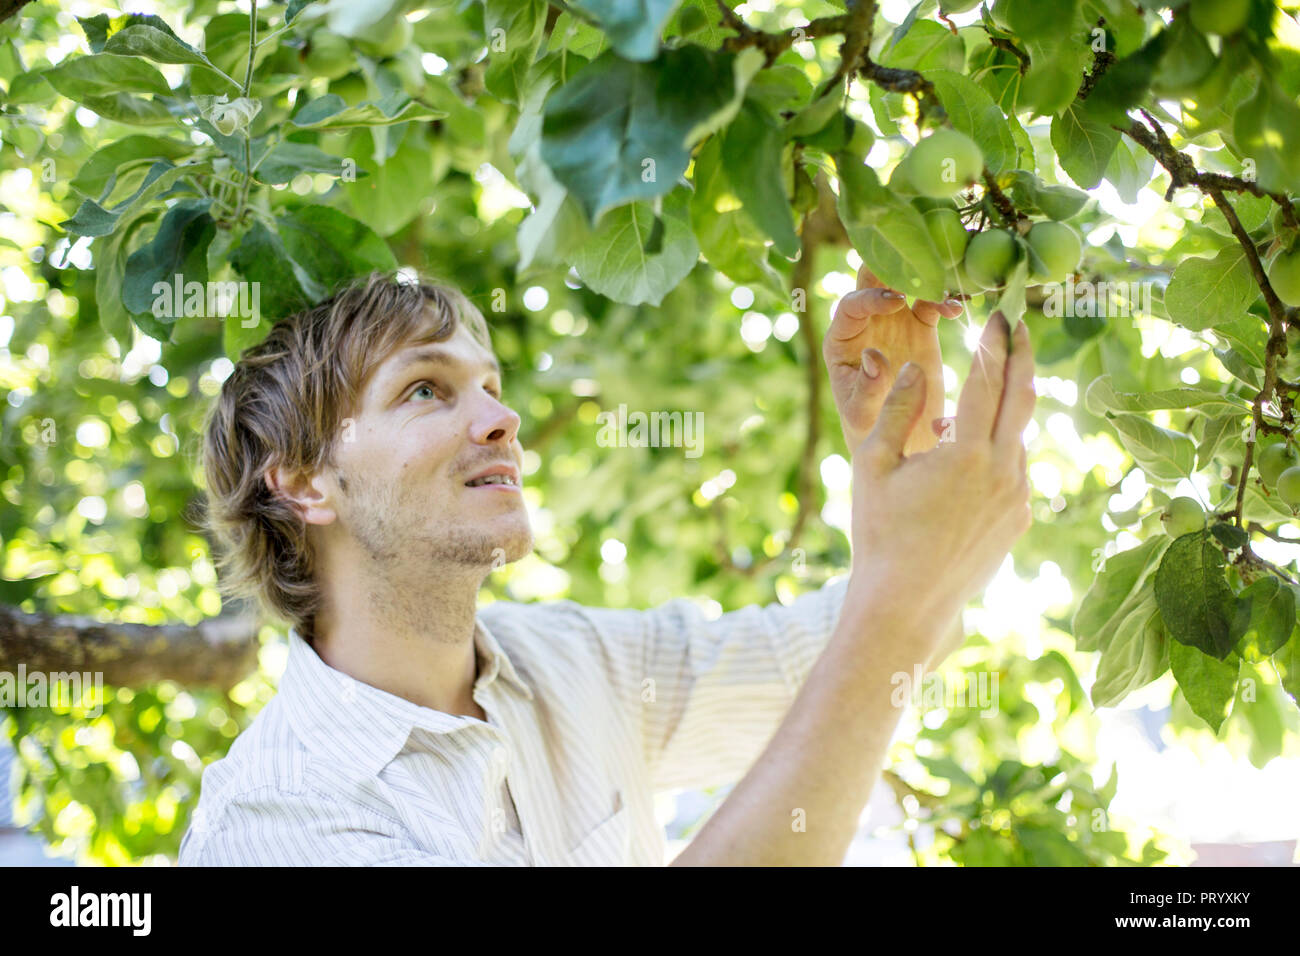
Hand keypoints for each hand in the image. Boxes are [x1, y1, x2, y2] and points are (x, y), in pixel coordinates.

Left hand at [823, 265, 964, 458]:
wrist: (898, 436)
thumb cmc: (869, 428)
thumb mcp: (863, 414)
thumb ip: (866, 388)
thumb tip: (872, 356)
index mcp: (842, 340)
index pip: (851, 306)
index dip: (871, 299)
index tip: (896, 303)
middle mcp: (865, 322)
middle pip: (873, 281)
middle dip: (893, 268)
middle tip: (920, 268)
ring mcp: (893, 321)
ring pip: (905, 283)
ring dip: (925, 278)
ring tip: (948, 290)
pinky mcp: (920, 326)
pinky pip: (931, 302)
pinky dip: (945, 297)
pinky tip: (960, 306)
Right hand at [847, 311, 1036, 651]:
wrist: (906, 604)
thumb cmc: (879, 534)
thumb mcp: (874, 465)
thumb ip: (898, 410)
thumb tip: (916, 367)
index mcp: (967, 453)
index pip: (988, 380)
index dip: (994, 342)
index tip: (998, 313)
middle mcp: (1003, 471)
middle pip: (1023, 398)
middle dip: (1022, 356)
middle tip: (1020, 325)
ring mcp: (1017, 498)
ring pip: (1019, 436)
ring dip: (1003, 410)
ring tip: (975, 400)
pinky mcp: (1018, 520)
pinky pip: (1016, 470)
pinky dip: (1000, 450)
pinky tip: (969, 456)